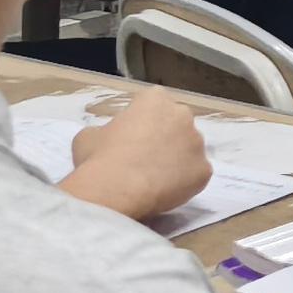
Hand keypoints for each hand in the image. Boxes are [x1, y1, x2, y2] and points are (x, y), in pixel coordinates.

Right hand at [58, 89, 210, 221]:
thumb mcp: (88, 137)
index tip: (130, 138)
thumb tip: (109, 140)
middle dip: (164, 137)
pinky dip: (183, 183)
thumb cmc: (99, 157)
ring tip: (153, 178)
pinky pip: (195, 175)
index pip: (152, 104)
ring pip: (189, 150)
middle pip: (176, 124)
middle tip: (144, 158)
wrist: (116, 188)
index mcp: (155, 99)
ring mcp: (197, 143)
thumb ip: (105, 131)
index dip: (140, 122)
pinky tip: (164, 192)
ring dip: (176, 160)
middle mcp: (183, 115)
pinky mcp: (204, 170)